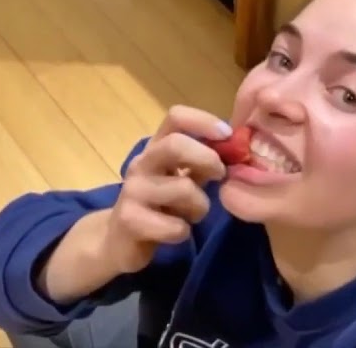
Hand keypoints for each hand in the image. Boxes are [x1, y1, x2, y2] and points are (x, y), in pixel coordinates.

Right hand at [103, 105, 232, 273]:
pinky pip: (175, 226)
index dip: (204, 121)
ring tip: (194, 214)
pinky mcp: (129, 220)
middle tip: (220, 176)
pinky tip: (176, 232)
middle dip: (207, 158)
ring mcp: (132, 190)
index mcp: (156, 147)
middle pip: (175, 144)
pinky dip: (184, 232)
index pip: (175, 117)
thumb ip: (204, 163)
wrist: (118, 240)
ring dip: (200, 205)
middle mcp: (142, 163)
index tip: (227, 134)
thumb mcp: (182, 178)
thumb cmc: (159, 204)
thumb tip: (237, 149)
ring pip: (183, 189)